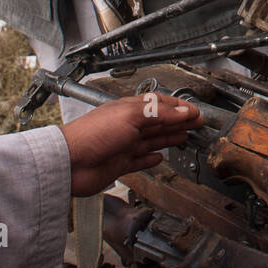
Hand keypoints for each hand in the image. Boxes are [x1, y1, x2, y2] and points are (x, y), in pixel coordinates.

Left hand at [59, 93, 203, 196]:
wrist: (70, 162)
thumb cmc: (93, 134)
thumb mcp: (132, 116)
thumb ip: (160, 114)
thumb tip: (184, 112)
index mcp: (130, 109)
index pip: (160, 104)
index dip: (180, 108)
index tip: (196, 112)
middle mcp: (127, 126)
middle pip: (159, 122)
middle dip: (179, 122)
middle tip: (197, 124)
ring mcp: (124, 145)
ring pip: (153, 140)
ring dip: (170, 138)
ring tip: (186, 137)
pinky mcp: (119, 164)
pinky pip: (140, 160)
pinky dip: (151, 159)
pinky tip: (159, 157)